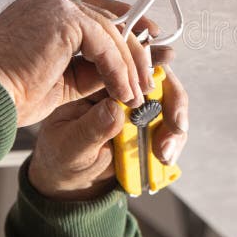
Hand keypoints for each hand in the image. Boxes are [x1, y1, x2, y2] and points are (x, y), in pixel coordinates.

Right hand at [0, 0, 159, 126]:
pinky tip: (122, 90)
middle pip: (109, 20)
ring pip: (111, 31)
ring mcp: (56, 6)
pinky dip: (118, 68)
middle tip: (146, 81)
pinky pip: (105, 43)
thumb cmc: (9, 94)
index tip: (149, 47)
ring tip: (135, 94)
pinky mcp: (63, 18)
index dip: (126, 31)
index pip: (96, 15)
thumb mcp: (62, 80)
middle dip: (134, 52)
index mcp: (47, 13)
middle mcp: (51, 3)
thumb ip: (92, 70)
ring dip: (128, 66)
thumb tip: (122, 72)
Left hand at [28, 54, 188, 200]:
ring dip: (175, 122)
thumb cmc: (61, 156)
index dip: (147, 60)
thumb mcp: (69, 146)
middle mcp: (120, 84)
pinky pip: (173, 123)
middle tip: (175, 125)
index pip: (123, 59)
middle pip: (157, 74)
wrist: (71, 178)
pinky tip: (165, 156)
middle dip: (172, 98)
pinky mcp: (152, 120)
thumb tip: (114, 109)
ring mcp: (139, 101)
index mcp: (93, 79)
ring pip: (171, 97)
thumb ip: (90, 130)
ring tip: (164, 151)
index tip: (160, 71)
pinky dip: (175, 139)